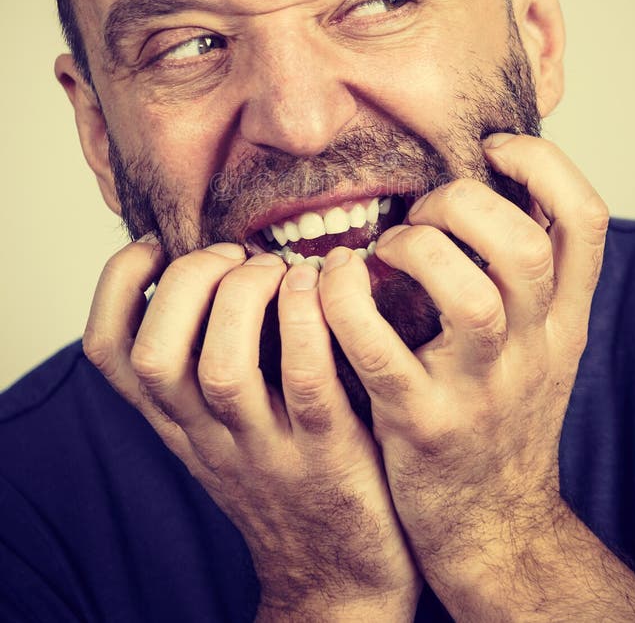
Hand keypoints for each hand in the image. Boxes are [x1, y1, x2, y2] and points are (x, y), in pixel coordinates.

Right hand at [83, 240, 419, 619]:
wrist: (339, 575)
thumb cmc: (286, 477)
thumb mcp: (226, 427)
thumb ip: (207, 360)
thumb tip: (210, 264)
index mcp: (177, 421)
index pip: (108, 354)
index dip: (119, 285)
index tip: (160, 246)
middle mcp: (208, 437)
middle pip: (156, 354)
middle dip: (188, 280)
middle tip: (234, 255)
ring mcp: (266, 450)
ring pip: (224, 368)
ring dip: (247, 296)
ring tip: (278, 268)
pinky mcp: (329, 456)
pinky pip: (307, 378)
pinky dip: (307, 318)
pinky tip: (323, 285)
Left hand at [318, 135, 609, 607]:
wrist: (495, 528)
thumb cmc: (502, 417)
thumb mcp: (539, 345)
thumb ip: (524, 277)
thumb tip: (485, 186)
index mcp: (563, 319)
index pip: (586, 220)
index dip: (543, 164)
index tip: (491, 151)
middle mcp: (534, 348)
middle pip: (525, 246)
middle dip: (465, 203)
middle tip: (424, 212)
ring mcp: (481, 390)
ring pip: (468, 295)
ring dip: (413, 250)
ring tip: (383, 253)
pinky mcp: (423, 425)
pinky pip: (380, 350)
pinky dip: (346, 302)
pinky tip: (333, 285)